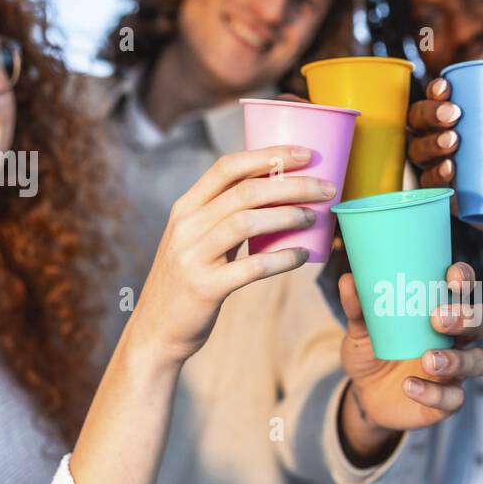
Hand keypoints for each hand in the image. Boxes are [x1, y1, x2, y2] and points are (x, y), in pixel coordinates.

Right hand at [126, 145, 335, 366]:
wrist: (156, 330)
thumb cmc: (188, 281)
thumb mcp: (195, 240)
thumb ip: (224, 217)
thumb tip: (277, 196)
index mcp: (186, 207)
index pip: (228, 167)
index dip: (268, 156)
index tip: (304, 153)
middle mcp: (187, 226)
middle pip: (246, 191)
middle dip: (292, 184)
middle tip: (326, 187)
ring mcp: (193, 256)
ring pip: (248, 222)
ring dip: (288, 215)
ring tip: (315, 216)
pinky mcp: (206, 287)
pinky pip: (253, 267)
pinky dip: (283, 258)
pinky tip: (302, 255)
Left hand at [337, 261, 482, 462]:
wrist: (364, 393)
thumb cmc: (373, 350)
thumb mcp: (361, 329)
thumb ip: (358, 307)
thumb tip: (349, 280)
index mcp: (441, 310)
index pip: (464, 288)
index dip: (465, 279)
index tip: (452, 280)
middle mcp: (456, 338)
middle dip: (468, 318)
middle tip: (437, 319)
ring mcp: (456, 370)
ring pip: (478, 361)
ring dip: (456, 360)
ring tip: (427, 359)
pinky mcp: (447, 400)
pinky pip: (453, 398)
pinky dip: (433, 393)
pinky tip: (409, 386)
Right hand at [409, 76, 482, 254]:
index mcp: (462, 122)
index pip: (437, 100)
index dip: (435, 90)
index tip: (448, 88)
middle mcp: (444, 145)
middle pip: (419, 124)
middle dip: (430, 115)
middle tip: (454, 116)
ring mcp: (444, 173)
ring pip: (419, 153)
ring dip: (431, 144)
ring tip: (453, 143)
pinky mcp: (449, 199)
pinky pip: (432, 188)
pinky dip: (436, 178)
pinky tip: (449, 171)